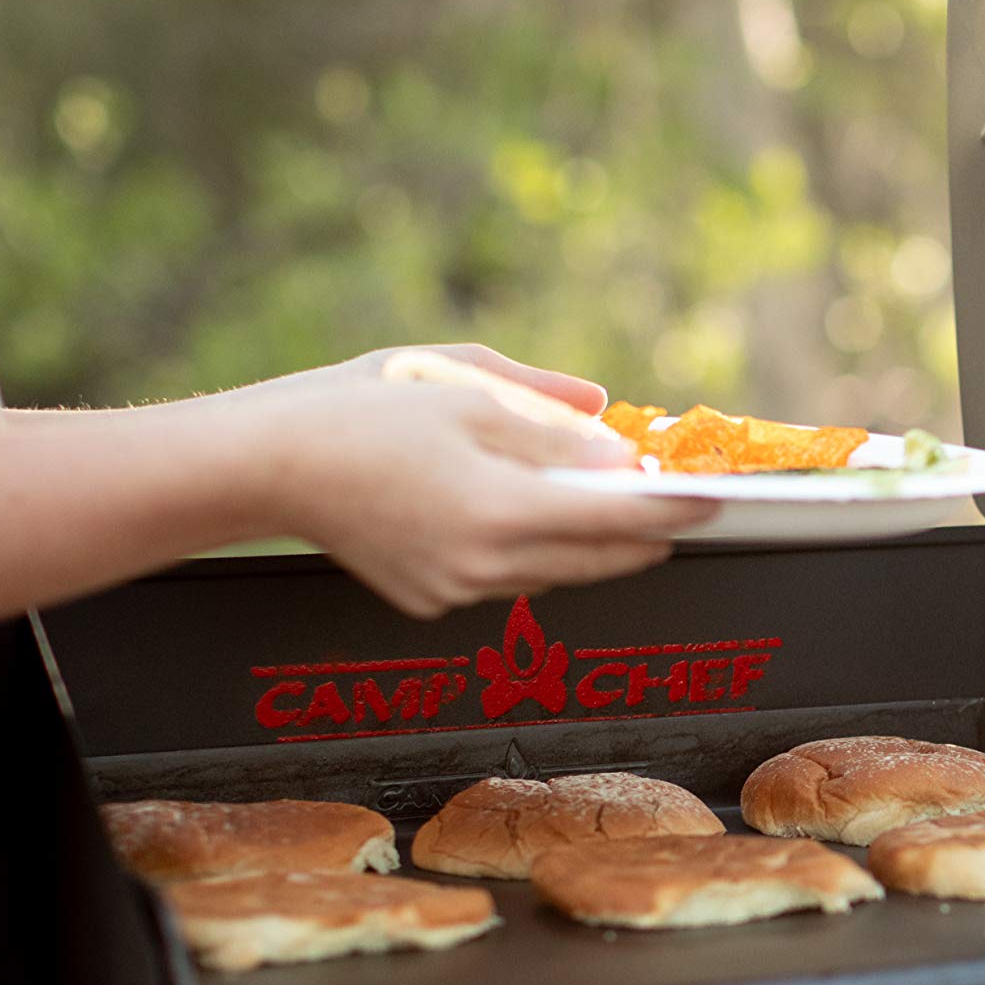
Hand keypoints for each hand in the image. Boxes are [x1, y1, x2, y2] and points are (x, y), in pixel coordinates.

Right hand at [225, 347, 714, 618]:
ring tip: (632, 509)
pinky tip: (548, 519)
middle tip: (688, 506)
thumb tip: (615, 430)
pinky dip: (540, 551)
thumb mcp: (463, 385)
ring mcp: (455, 590)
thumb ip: (548, 411)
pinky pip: (511, 578)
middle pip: (598, 559)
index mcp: (497, 509)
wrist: (264, 463)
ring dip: (596, 544)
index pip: (616, 519)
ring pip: (558, 573)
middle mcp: (482, 564)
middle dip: (646, 533)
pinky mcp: (432, 599)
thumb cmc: (359, 408)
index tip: (720, 500)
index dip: (674, 510)